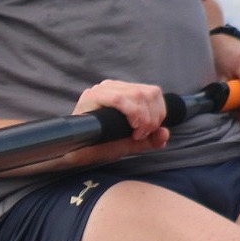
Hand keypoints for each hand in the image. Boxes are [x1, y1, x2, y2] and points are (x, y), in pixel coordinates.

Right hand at [56, 79, 171, 167]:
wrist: (74, 154)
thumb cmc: (99, 146)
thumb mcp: (130, 143)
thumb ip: (149, 139)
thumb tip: (165, 132)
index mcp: (123, 92)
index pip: (153, 91)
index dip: (159, 112)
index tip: (150, 131)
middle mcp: (113, 87)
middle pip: (149, 92)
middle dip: (153, 117)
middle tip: (142, 135)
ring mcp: (102, 90)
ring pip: (138, 94)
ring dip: (144, 117)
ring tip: (135, 134)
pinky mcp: (92, 97)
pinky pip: (121, 99)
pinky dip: (132, 113)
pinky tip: (131, 127)